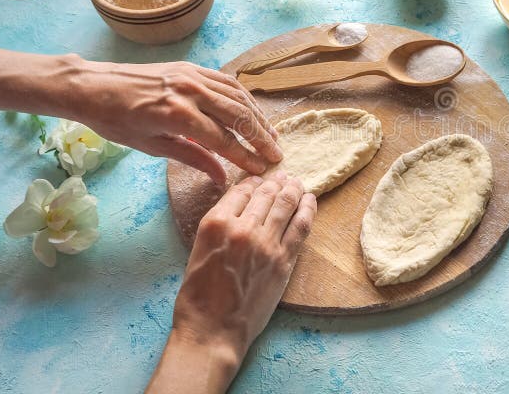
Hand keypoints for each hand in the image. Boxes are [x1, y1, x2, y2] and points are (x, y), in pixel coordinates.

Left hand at [73, 59, 282, 183]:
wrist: (94, 86)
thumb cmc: (116, 121)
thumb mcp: (152, 147)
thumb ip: (192, 158)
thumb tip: (222, 177)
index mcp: (178, 115)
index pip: (223, 139)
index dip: (245, 156)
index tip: (261, 169)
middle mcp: (190, 91)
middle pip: (238, 116)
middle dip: (261, 137)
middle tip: (277, 155)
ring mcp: (192, 75)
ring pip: (238, 96)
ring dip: (258, 117)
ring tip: (272, 136)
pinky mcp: (191, 67)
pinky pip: (227, 82)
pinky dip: (244, 97)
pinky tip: (253, 111)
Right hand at [146, 173, 316, 393]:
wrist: (213, 331)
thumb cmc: (197, 298)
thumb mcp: (197, 251)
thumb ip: (218, 227)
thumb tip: (237, 209)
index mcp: (214, 223)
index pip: (240, 191)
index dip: (253, 182)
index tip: (260, 179)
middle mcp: (241, 228)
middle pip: (265, 195)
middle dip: (275, 182)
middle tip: (283, 176)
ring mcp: (265, 244)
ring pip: (285, 205)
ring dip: (293, 190)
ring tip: (297, 183)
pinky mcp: (283, 261)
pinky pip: (301, 226)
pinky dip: (308, 209)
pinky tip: (310, 200)